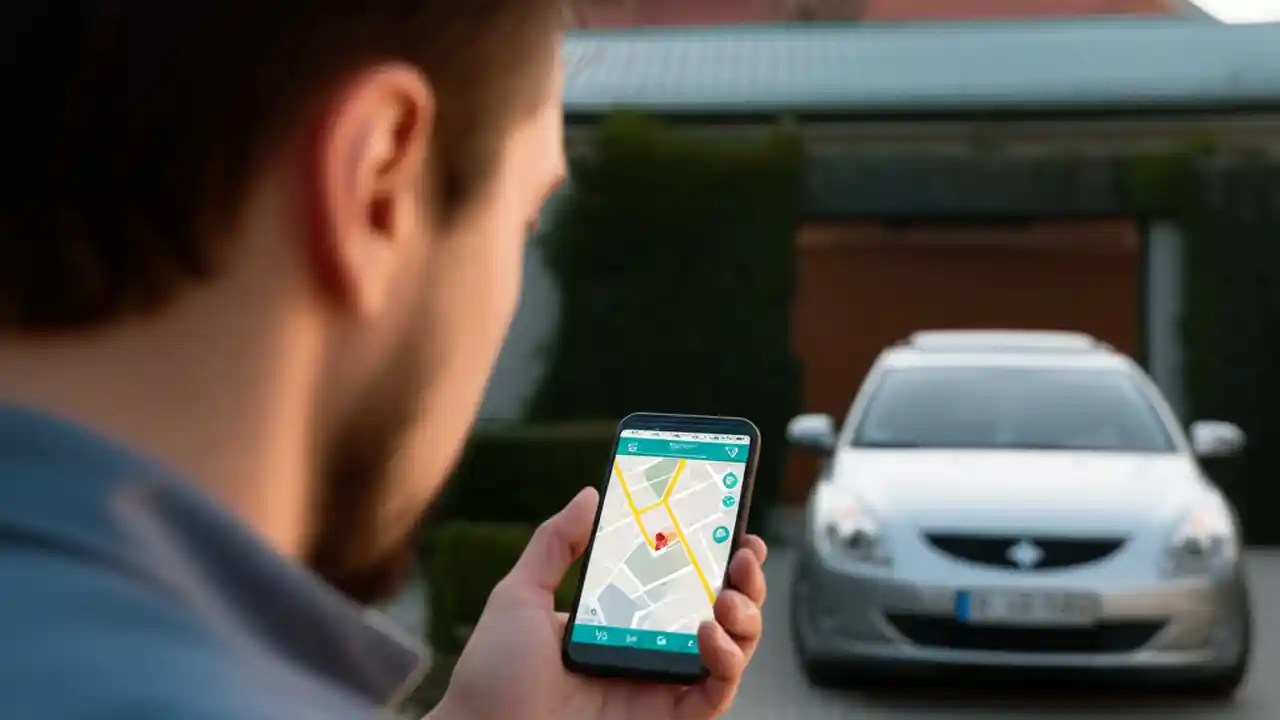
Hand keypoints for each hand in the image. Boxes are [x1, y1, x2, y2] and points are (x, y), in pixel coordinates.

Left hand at [432, 488, 767, 719]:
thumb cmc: (492, 674)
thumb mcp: (521, 595)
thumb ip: (555, 543)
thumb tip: (592, 494)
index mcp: (623, 617)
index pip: (682, 580)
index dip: (715, 555)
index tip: (731, 525)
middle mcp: (651, 649)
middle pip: (722, 612)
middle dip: (746, 581)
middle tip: (744, 554)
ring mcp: (661, 686)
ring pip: (732, 652)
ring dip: (746, 619)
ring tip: (729, 597)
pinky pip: (715, 697)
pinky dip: (726, 664)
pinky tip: (708, 635)